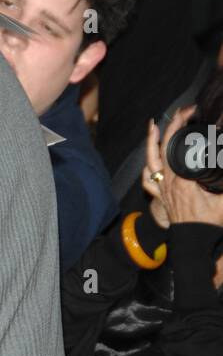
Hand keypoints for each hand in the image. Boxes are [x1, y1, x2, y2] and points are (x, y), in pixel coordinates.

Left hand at [144, 109, 222, 226]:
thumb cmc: (208, 224)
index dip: (180, 126)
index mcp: (182, 180)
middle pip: (162, 149)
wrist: (194, 242)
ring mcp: (162, 189)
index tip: (191, 113)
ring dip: (151, 143)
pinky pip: (149, 179)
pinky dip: (148, 167)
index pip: (176, 146)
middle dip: (169, 127)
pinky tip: (150, 159)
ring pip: (150, 162)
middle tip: (179, 113)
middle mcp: (168, 183)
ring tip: (153, 126)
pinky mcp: (161, 196)